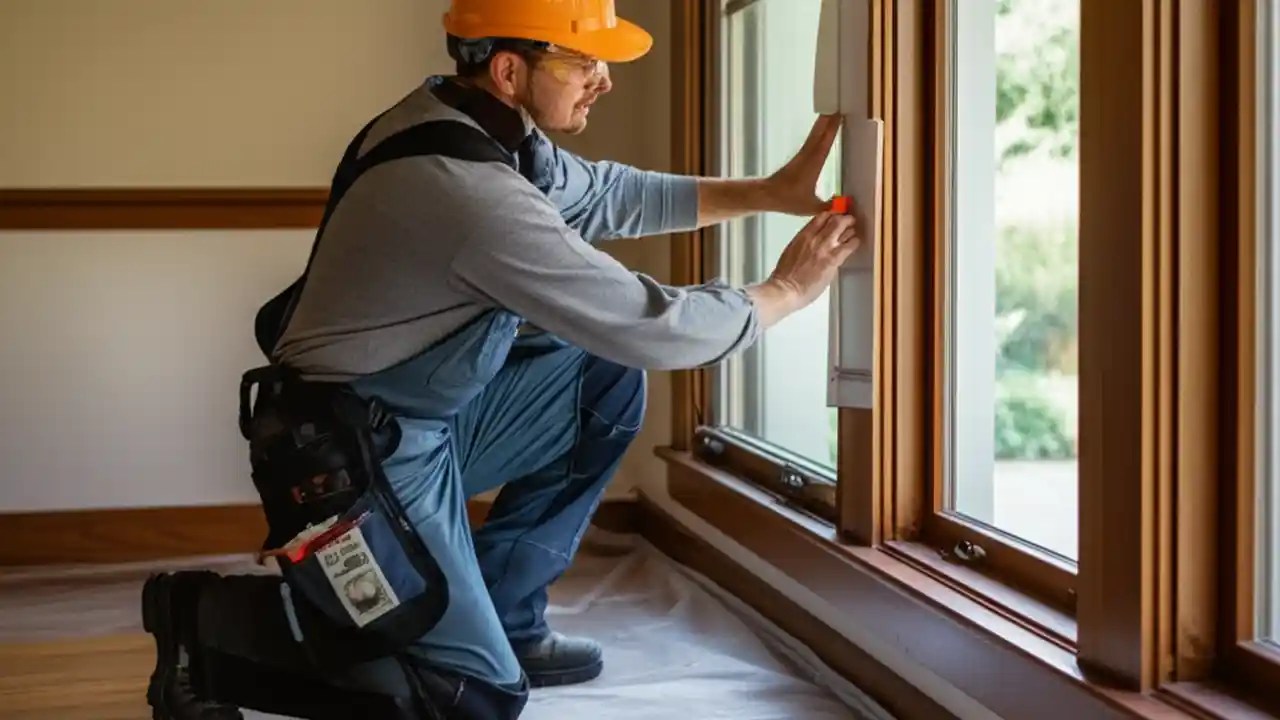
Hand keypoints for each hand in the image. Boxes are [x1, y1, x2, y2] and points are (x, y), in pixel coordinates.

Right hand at [746, 211, 860, 326]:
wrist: (786, 289)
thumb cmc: (785, 276)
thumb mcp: (792, 250)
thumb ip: (805, 242)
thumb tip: (814, 241)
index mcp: (803, 235)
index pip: (822, 216)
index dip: (832, 214)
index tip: (836, 215)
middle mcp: (815, 237)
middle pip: (836, 219)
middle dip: (845, 218)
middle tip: (849, 221)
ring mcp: (825, 247)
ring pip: (844, 227)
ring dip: (851, 229)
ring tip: (853, 233)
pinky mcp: (833, 259)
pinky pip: (850, 245)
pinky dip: (854, 242)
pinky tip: (855, 243)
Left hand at [763, 114, 843, 215]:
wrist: (767, 195)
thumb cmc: (788, 200)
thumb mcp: (811, 207)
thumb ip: (829, 206)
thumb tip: (846, 205)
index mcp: (813, 164)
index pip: (825, 141)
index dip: (833, 127)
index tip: (840, 114)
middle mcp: (808, 155)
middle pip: (820, 132)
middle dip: (830, 118)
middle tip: (838, 103)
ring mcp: (803, 154)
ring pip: (815, 134)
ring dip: (824, 122)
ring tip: (833, 110)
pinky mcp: (800, 157)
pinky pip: (812, 139)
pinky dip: (819, 131)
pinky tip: (823, 128)